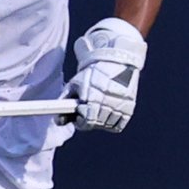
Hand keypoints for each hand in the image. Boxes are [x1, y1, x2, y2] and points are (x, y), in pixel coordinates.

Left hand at [69, 16, 145, 133]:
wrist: (115, 62)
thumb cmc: (92, 73)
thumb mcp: (74, 84)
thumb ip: (65, 102)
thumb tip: (58, 121)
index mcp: (93, 98)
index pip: (87, 122)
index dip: (80, 121)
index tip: (78, 115)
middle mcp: (108, 104)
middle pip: (96, 124)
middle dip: (88, 121)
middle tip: (85, 113)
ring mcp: (120, 107)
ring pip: (107, 125)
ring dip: (100, 122)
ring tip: (96, 110)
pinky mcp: (129, 108)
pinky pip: (118, 126)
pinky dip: (111, 123)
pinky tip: (106, 114)